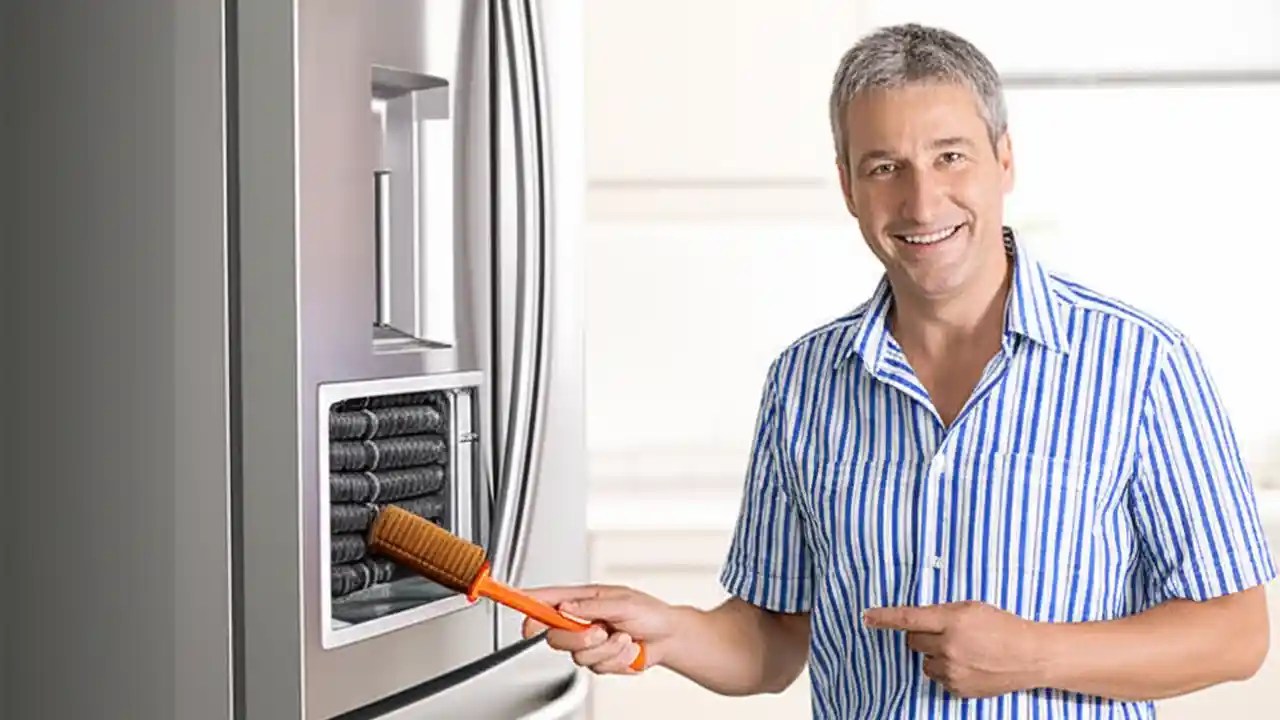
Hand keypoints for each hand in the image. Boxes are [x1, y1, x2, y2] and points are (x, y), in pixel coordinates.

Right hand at [522, 584, 677, 674]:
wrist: (667, 638)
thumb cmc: (649, 613)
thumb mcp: (623, 602)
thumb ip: (592, 606)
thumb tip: (565, 606)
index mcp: (583, 600)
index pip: (548, 601)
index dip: (529, 604)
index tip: (518, 607)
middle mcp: (581, 622)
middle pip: (554, 636)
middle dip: (578, 638)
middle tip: (601, 631)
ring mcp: (588, 643)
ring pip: (577, 655)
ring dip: (605, 649)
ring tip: (623, 637)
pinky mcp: (598, 661)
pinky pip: (596, 667)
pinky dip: (616, 659)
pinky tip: (627, 648)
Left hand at [862, 601, 1045, 697]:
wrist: (1030, 656)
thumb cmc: (1002, 626)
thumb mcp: (971, 608)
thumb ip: (942, 613)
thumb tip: (917, 621)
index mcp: (951, 621)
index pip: (908, 619)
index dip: (884, 618)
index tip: (867, 617)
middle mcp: (948, 647)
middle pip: (913, 641)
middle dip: (923, 636)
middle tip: (945, 633)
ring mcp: (952, 671)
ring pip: (924, 662)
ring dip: (935, 655)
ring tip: (962, 651)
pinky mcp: (958, 689)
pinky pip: (938, 678)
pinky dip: (947, 671)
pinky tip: (968, 665)